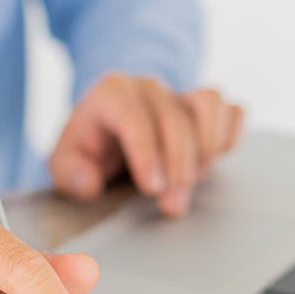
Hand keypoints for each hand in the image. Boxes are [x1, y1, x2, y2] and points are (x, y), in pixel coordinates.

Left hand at [50, 74, 243, 215]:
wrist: (107, 134)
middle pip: (175, 117)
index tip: (152, 188)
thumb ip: (69, 174)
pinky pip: (230, 110)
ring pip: (208, 103)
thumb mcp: (64, 164)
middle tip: (173, 206)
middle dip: (178, 166)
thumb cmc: (87, 151)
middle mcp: (148, 87)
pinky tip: (213, 160)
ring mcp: (178, 92)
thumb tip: (89, 182)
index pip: (133, 117)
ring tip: (195, 180)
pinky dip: (228, 135)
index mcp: (110, 93)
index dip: (146, 153)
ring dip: (208, 146)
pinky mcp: (203, 107)